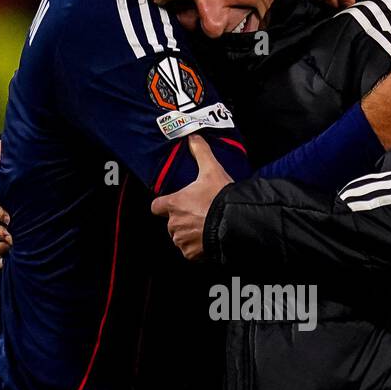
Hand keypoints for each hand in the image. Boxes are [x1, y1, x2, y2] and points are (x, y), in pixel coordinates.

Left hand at [150, 134, 232, 259]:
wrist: (235, 222)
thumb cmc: (220, 197)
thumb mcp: (211, 170)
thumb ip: (200, 152)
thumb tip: (193, 136)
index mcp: (173, 204)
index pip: (156, 206)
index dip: (164, 205)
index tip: (175, 203)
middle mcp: (173, 224)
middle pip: (171, 223)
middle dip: (182, 219)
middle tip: (199, 213)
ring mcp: (182, 240)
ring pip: (180, 237)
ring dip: (189, 234)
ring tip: (205, 225)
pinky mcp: (191, 254)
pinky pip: (189, 251)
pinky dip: (197, 248)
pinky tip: (208, 238)